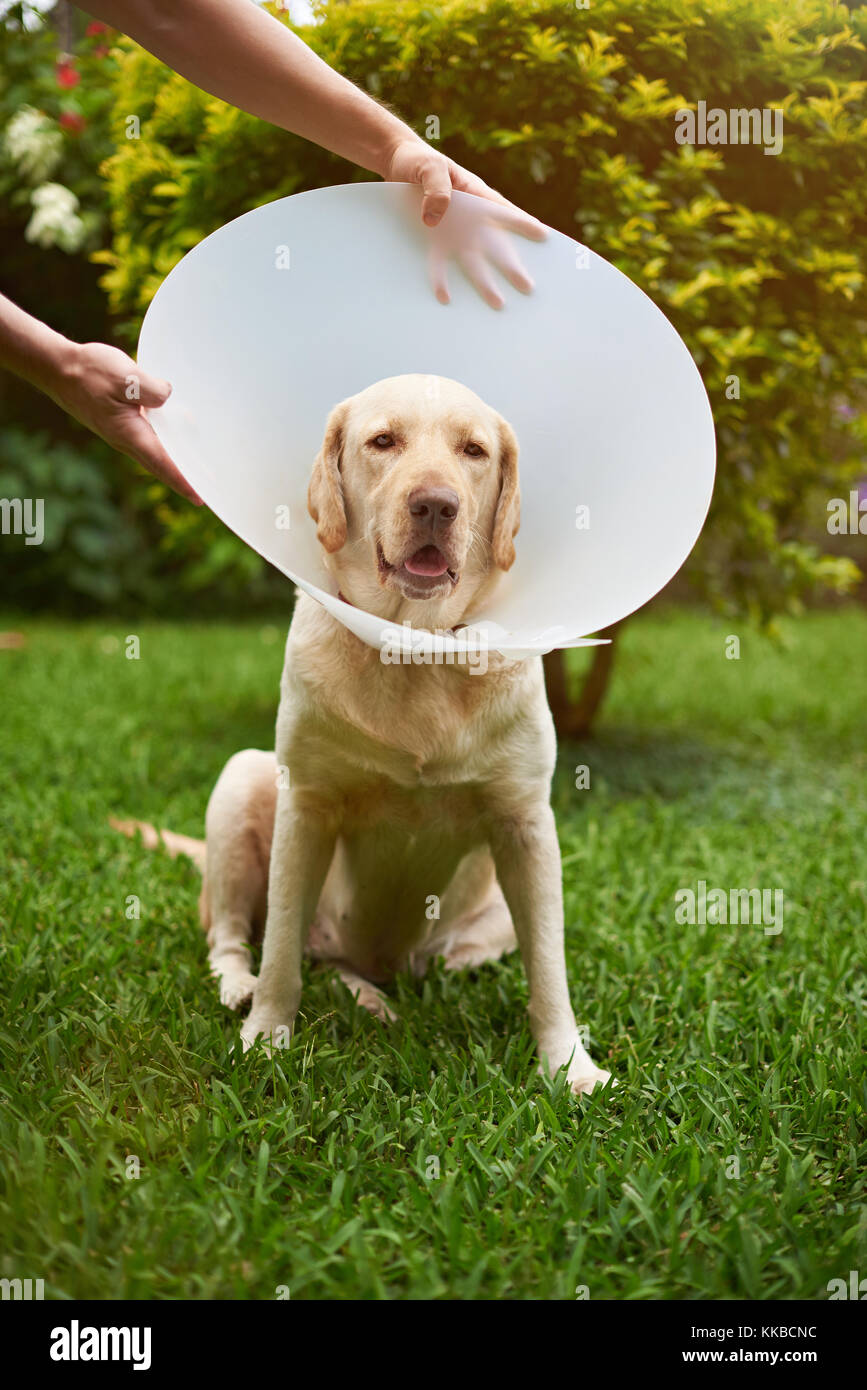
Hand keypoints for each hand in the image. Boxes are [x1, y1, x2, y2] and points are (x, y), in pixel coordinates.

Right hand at [52, 341, 200, 503]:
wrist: (58, 369)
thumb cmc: (89, 372)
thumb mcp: (124, 375)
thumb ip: (152, 389)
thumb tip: (169, 397)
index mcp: (130, 434)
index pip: (163, 464)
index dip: (184, 481)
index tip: (201, 498)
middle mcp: (127, 440)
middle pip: (161, 466)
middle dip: (185, 480)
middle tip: (208, 491)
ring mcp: (123, 433)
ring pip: (155, 454)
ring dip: (176, 462)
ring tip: (199, 469)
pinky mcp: (121, 424)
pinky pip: (148, 439)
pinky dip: (165, 444)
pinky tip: (178, 437)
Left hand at [383, 138, 547, 308]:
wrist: (397, 164)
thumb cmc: (418, 161)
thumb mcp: (428, 166)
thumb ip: (436, 186)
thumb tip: (436, 214)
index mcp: (475, 194)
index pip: (502, 211)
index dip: (521, 223)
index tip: (542, 235)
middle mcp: (469, 217)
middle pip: (494, 243)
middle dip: (511, 264)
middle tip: (528, 286)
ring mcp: (453, 232)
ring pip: (473, 259)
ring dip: (484, 281)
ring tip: (498, 303)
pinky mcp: (434, 240)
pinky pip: (438, 263)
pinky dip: (441, 279)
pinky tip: (445, 298)